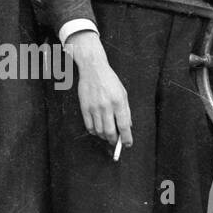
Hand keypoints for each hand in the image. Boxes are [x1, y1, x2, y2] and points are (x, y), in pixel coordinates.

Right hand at [67, 31, 133, 146]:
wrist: (93, 69)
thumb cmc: (110, 80)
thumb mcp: (123, 93)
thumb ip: (126, 111)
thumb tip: (128, 127)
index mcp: (118, 102)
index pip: (124, 126)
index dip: (126, 138)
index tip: (127, 144)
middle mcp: (106, 106)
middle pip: (110, 132)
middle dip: (114, 141)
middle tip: (116, 142)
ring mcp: (94, 107)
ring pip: (99, 131)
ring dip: (104, 136)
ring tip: (107, 135)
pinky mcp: (84, 107)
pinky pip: (89, 126)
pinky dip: (94, 132)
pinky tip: (98, 129)